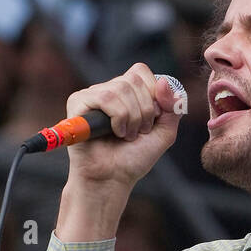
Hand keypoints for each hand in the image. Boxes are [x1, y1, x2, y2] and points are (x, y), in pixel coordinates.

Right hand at [64, 64, 183, 188]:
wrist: (113, 179)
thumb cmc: (134, 158)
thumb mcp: (164, 133)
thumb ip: (172, 108)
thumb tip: (164, 82)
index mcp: (125, 92)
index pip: (141, 72)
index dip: (153, 95)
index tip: (151, 120)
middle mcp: (107, 89)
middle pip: (134, 80)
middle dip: (144, 111)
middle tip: (138, 133)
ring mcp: (91, 95)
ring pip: (121, 89)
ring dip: (131, 118)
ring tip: (126, 136)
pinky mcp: (77, 103)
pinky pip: (105, 97)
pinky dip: (118, 118)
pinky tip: (114, 132)